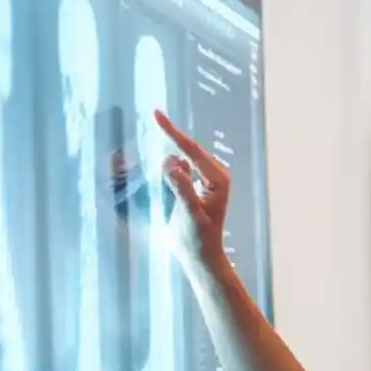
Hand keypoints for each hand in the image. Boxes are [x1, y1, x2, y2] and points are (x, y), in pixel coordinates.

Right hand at [154, 109, 230, 274]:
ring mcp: (207, 180)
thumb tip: (170, 161)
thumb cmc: (197, 239)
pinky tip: (160, 164)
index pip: (191, 150)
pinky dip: (169, 165)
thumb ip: (181, 187)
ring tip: (154, 132)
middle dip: (171, 135)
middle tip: (153, 114)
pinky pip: (181, 168)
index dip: (173, 132)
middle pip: (189, 149)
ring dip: (170, 150)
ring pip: (184, 158)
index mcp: (218, 179)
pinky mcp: (198, 186)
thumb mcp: (188, 214)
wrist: (201, 257)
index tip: (156, 114)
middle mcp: (215, 176)